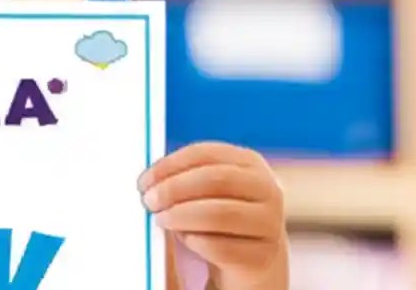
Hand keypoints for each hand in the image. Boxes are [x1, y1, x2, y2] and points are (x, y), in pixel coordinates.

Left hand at [139, 142, 287, 288]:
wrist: (252, 262)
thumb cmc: (219, 220)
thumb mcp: (205, 192)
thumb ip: (184, 178)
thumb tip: (149, 180)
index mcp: (249, 163)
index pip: (205, 153)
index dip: (170, 164)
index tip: (145, 180)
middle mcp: (267, 188)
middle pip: (215, 179)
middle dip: (174, 189)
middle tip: (149, 201)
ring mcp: (270, 223)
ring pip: (220, 213)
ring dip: (182, 216)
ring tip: (162, 220)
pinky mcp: (264, 256)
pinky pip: (223, 247)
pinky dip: (197, 242)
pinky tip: (187, 241)